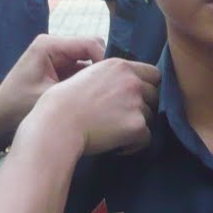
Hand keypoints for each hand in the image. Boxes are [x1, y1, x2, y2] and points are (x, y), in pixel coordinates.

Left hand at [0, 35, 107, 146]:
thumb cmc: (18, 107)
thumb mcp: (49, 97)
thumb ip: (77, 87)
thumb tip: (110, 84)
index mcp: (49, 45)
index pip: (90, 44)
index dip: (105, 61)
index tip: (114, 83)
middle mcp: (55, 45)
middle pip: (92, 49)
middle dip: (103, 68)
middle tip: (113, 89)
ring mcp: (57, 56)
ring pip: (89, 60)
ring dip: (97, 75)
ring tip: (108, 94)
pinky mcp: (59, 68)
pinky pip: (82, 70)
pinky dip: (90, 81)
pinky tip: (98, 97)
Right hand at [36, 58, 159, 154]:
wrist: (57, 124)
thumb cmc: (63, 103)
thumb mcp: (88, 76)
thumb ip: (111, 77)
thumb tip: (126, 87)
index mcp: (120, 66)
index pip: (153, 74)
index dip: (147, 87)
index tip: (135, 99)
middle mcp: (131, 81)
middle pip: (154, 96)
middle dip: (143, 108)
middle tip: (122, 119)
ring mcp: (136, 103)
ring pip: (150, 117)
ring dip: (136, 126)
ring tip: (115, 133)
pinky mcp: (136, 125)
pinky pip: (146, 138)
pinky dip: (134, 145)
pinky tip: (117, 146)